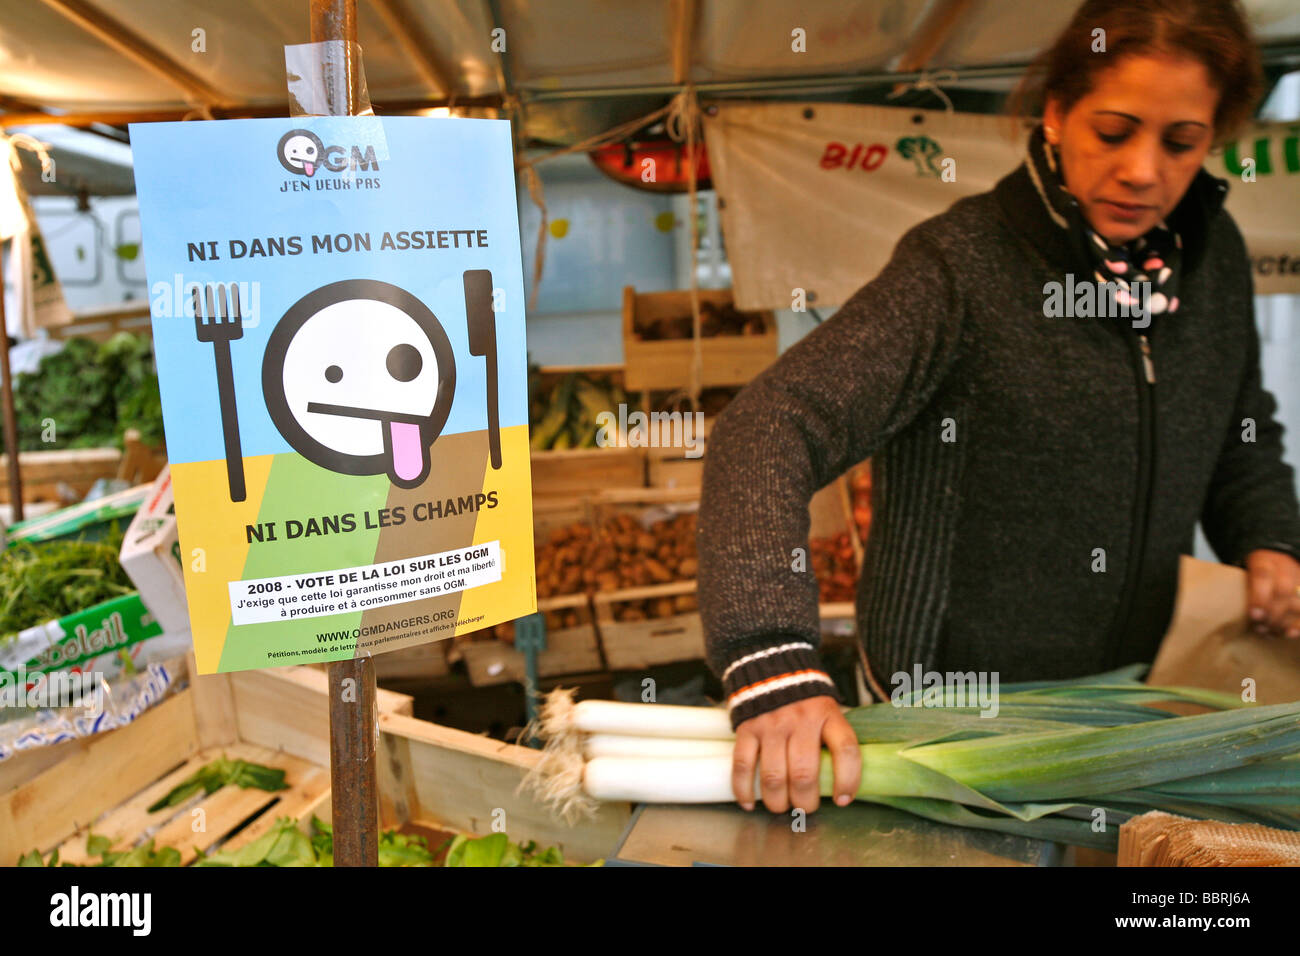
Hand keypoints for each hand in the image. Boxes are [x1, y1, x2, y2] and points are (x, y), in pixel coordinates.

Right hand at [731, 695, 860, 813]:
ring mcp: (771, 725)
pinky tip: (748, 803)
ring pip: (773, 777)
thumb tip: (839, 782)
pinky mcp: (747, 728)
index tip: (843, 799)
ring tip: (780, 806)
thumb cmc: (806, 701)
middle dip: (805, 801)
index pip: (846, 750)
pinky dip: (744, 790)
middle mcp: (801, 720)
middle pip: (804, 774)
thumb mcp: (829, 710)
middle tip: (804, 807)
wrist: (771, 668)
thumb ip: (834, 739)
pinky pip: (743, 765)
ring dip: (777, 801)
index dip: (848, 780)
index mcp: (828, 715)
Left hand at [1245, 549, 1299, 638]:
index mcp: (1264, 561)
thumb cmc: (1253, 571)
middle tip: (1259, 628)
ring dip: (1282, 621)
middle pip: (1282, 591)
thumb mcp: (1243, 570)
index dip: (1260, 597)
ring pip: (1296, 602)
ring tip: (1268, 632)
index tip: (1254, 614)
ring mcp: (1298, 582)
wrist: (1278, 557)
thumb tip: (1217, 607)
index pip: (1263, 576)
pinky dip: (1299, 623)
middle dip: (1271, 613)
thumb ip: (1238, 585)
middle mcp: (1285, 570)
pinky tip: (1290, 633)